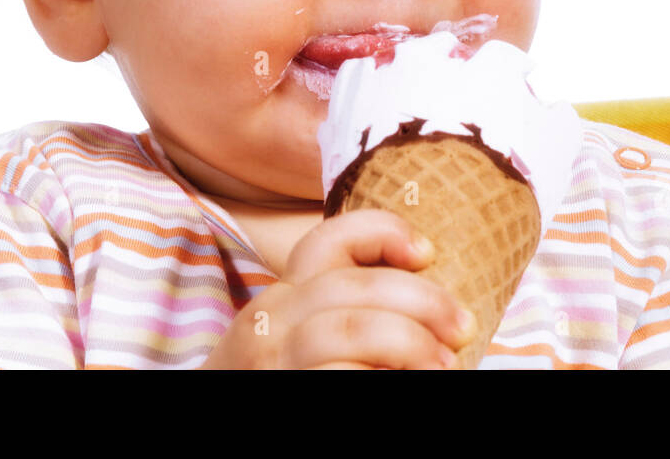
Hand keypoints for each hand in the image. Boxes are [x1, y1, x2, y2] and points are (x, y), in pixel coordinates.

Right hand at [199, 209, 475, 368]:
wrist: (208, 437)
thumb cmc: (277, 381)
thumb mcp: (294, 335)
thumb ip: (340, 310)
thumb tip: (432, 301)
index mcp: (282, 297)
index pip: (329, 240)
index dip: (384, 232)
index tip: (428, 253)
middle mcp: (269, 322)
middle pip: (355, 285)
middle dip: (423, 299)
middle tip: (462, 326)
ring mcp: (272, 364)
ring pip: (351, 330)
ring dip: (410, 343)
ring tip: (441, 366)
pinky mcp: (285, 394)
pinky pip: (342, 379)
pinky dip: (380, 380)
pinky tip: (397, 385)